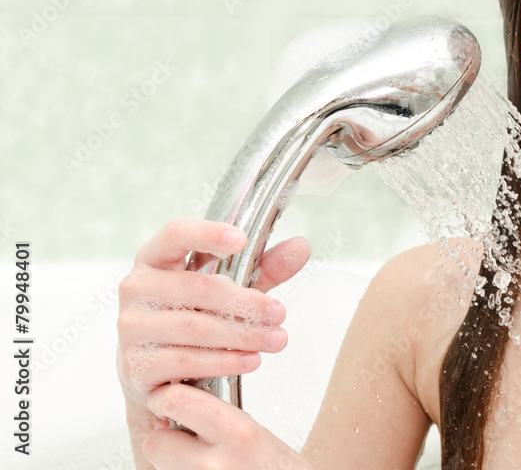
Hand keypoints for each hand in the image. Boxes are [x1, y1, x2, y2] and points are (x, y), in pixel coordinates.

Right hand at [116, 218, 309, 413]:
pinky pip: (185, 362)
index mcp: (155, 259)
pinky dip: (223, 362)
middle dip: (245, 302)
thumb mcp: (228, 288)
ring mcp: (131, 330)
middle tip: (279, 313)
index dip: (207, 233)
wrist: (153, 374)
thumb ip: (263, 267)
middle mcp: (136, 289)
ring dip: (241, 335)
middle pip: (197, 288)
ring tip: (276, 339)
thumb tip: (301, 246)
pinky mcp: (135, 367)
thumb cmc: (193, 316)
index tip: (241, 239)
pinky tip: (250, 361)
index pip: (175, 234)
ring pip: (194, 329)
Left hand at [144, 381, 311, 469]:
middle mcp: (214, 463)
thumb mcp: (258, 434)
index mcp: (237, 432)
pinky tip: (201, 468)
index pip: (177, 401)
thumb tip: (188, 401)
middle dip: (162, 436)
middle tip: (178, 433)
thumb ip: (221, 416)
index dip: (166, 397)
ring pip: (159, 465)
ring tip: (195, 455)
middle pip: (155, 442)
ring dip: (170, 459)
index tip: (169, 395)